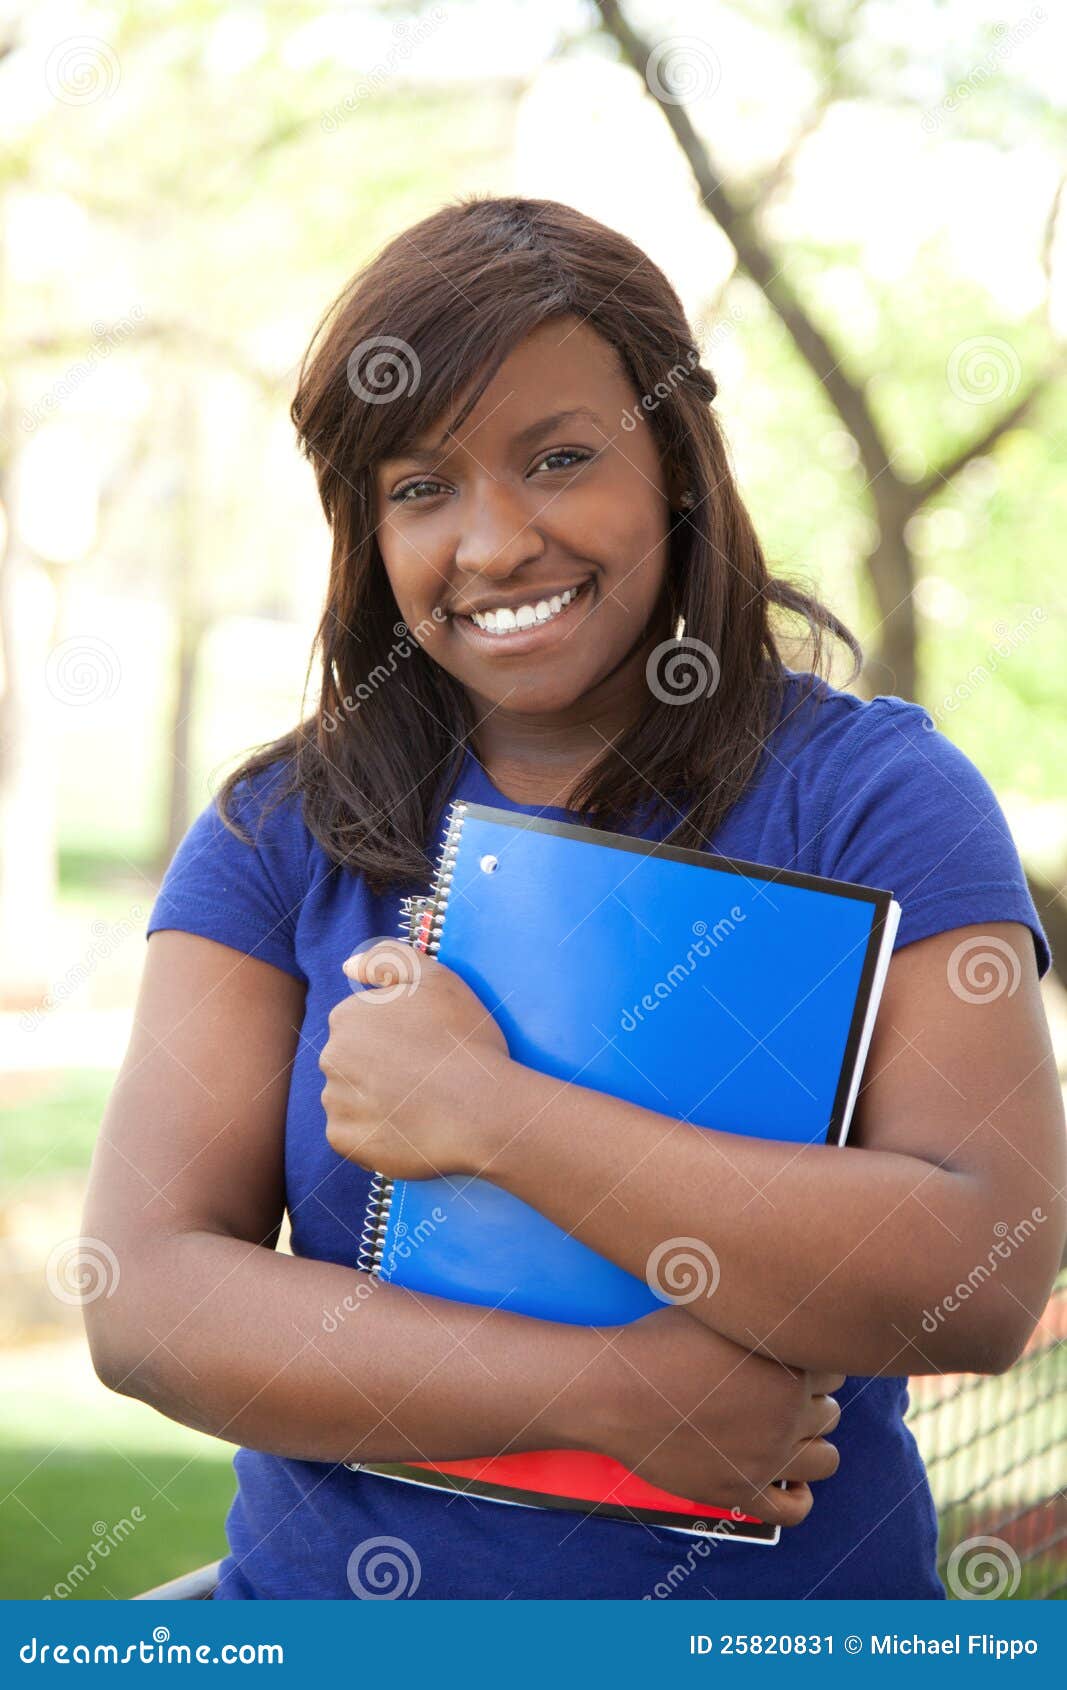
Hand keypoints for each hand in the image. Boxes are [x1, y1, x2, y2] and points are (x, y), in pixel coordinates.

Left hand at [319, 942, 510, 1178]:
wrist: (482, 1110)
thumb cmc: (464, 1041)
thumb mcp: (436, 978)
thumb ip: (387, 960)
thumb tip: (348, 966)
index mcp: (347, 1016)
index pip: (359, 1025)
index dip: (394, 1036)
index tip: (423, 1046)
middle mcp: (330, 1058)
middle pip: (350, 1062)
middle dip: (378, 1068)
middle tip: (422, 1077)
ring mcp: (334, 1102)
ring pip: (350, 1100)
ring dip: (374, 1102)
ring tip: (418, 1105)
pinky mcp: (344, 1141)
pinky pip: (354, 1136)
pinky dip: (375, 1135)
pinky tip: (407, 1129)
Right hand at [558, 1307, 842, 1527]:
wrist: (613, 1391)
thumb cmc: (656, 1341)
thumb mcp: (711, 1307)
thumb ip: (753, 1306)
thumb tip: (773, 1281)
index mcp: (787, 1365)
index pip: (834, 1370)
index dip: (813, 1367)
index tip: (790, 1365)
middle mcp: (787, 1412)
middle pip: (831, 1414)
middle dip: (810, 1404)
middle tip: (777, 1397)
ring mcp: (767, 1457)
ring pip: (826, 1460)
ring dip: (811, 1446)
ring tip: (786, 1435)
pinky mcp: (741, 1491)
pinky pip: (794, 1510)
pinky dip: (798, 1497)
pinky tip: (787, 1480)